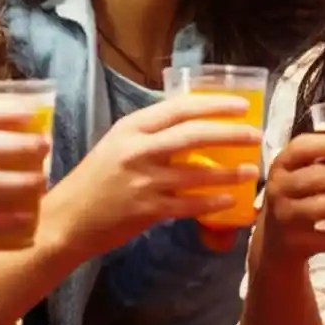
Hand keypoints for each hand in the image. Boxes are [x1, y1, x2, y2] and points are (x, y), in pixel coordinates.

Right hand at [48, 94, 262, 259]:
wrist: (68, 219)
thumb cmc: (94, 178)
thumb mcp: (116, 143)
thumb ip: (149, 133)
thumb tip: (191, 122)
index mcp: (131, 128)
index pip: (180, 108)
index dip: (214, 105)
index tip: (241, 106)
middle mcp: (138, 150)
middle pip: (194, 134)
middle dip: (231, 133)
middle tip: (256, 134)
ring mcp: (144, 181)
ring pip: (198, 172)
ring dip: (229, 172)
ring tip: (251, 170)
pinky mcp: (148, 210)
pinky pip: (190, 204)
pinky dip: (213, 202)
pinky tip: (230, 200)